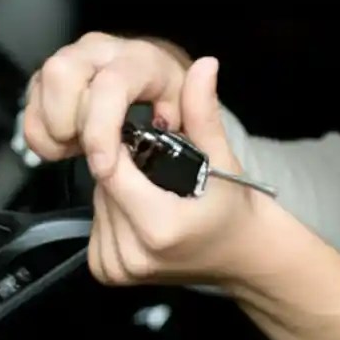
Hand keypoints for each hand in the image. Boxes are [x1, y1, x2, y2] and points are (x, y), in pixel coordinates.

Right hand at [22, 31, 187, 178]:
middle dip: (69, 122)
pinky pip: (29, 102)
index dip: (101, 129)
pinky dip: (40, 132)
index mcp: (144, 60)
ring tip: (80, 148)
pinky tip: (67, 145)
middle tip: (90, 152)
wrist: (162, 123)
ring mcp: (76, 60)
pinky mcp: (53, 78)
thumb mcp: (203, 129)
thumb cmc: (183, 130)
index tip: (102, 167)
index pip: (112, 84)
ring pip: (42, 83)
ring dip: (53, 128)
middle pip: (63, 71)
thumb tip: (208, 68)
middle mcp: (105, 50)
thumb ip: (203, 108)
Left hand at [88, 57, 268, 286]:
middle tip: (155, 167)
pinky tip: (140, 210)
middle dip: (122, 168)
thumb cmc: (235, 209)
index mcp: (160, 227)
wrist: (244, 256)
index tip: (136, 135)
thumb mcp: (222, 159)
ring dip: (115, 189)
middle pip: (102, 186)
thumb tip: (203, 66)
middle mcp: (134, 254)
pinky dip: (111, 212)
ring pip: (96, 204)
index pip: (112, 170)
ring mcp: (119, 268)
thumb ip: (202, 113)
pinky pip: (96, 226)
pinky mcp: (109, 273)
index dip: (119, 146)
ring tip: (150, 188)